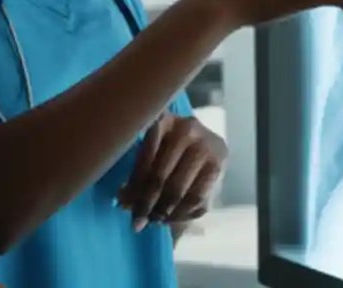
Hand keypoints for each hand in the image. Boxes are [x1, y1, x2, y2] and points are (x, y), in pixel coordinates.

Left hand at [117, 113, 227, 231]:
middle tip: (137, 222)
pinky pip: (197, 199)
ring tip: (153, 220)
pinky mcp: (219, 164)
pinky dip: (181, 214)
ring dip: (163, 212)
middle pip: (161, 177)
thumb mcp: (151, 148)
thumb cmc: (168, 145)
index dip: (133, 186)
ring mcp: (207, 146)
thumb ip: (139, 171)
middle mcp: (187, 129)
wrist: (205, 139)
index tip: (122, 205)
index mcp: (163, 120)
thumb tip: (123, 201)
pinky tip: (170, 217)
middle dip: (147, 203)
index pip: (145, 160)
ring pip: (180, 191)